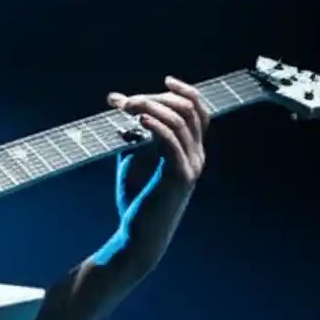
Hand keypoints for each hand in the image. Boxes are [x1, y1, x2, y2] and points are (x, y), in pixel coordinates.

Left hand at [104, 76, 209, 263]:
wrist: (138, 236)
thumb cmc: (136, 199)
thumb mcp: (133, 160)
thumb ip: (133, 137)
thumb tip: (122, 109)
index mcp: (191, 150)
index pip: (196, 111)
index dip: (181, 92)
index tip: (156, 84)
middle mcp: (197, 155)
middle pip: (189, 110)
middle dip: (157, 98)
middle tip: (127, 100)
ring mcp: (191, 166)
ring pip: (181, 122)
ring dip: (152, 108)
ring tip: (127, 106)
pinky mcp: (179, 178)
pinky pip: (172, 143)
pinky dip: (157, 126)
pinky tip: (139, 121)